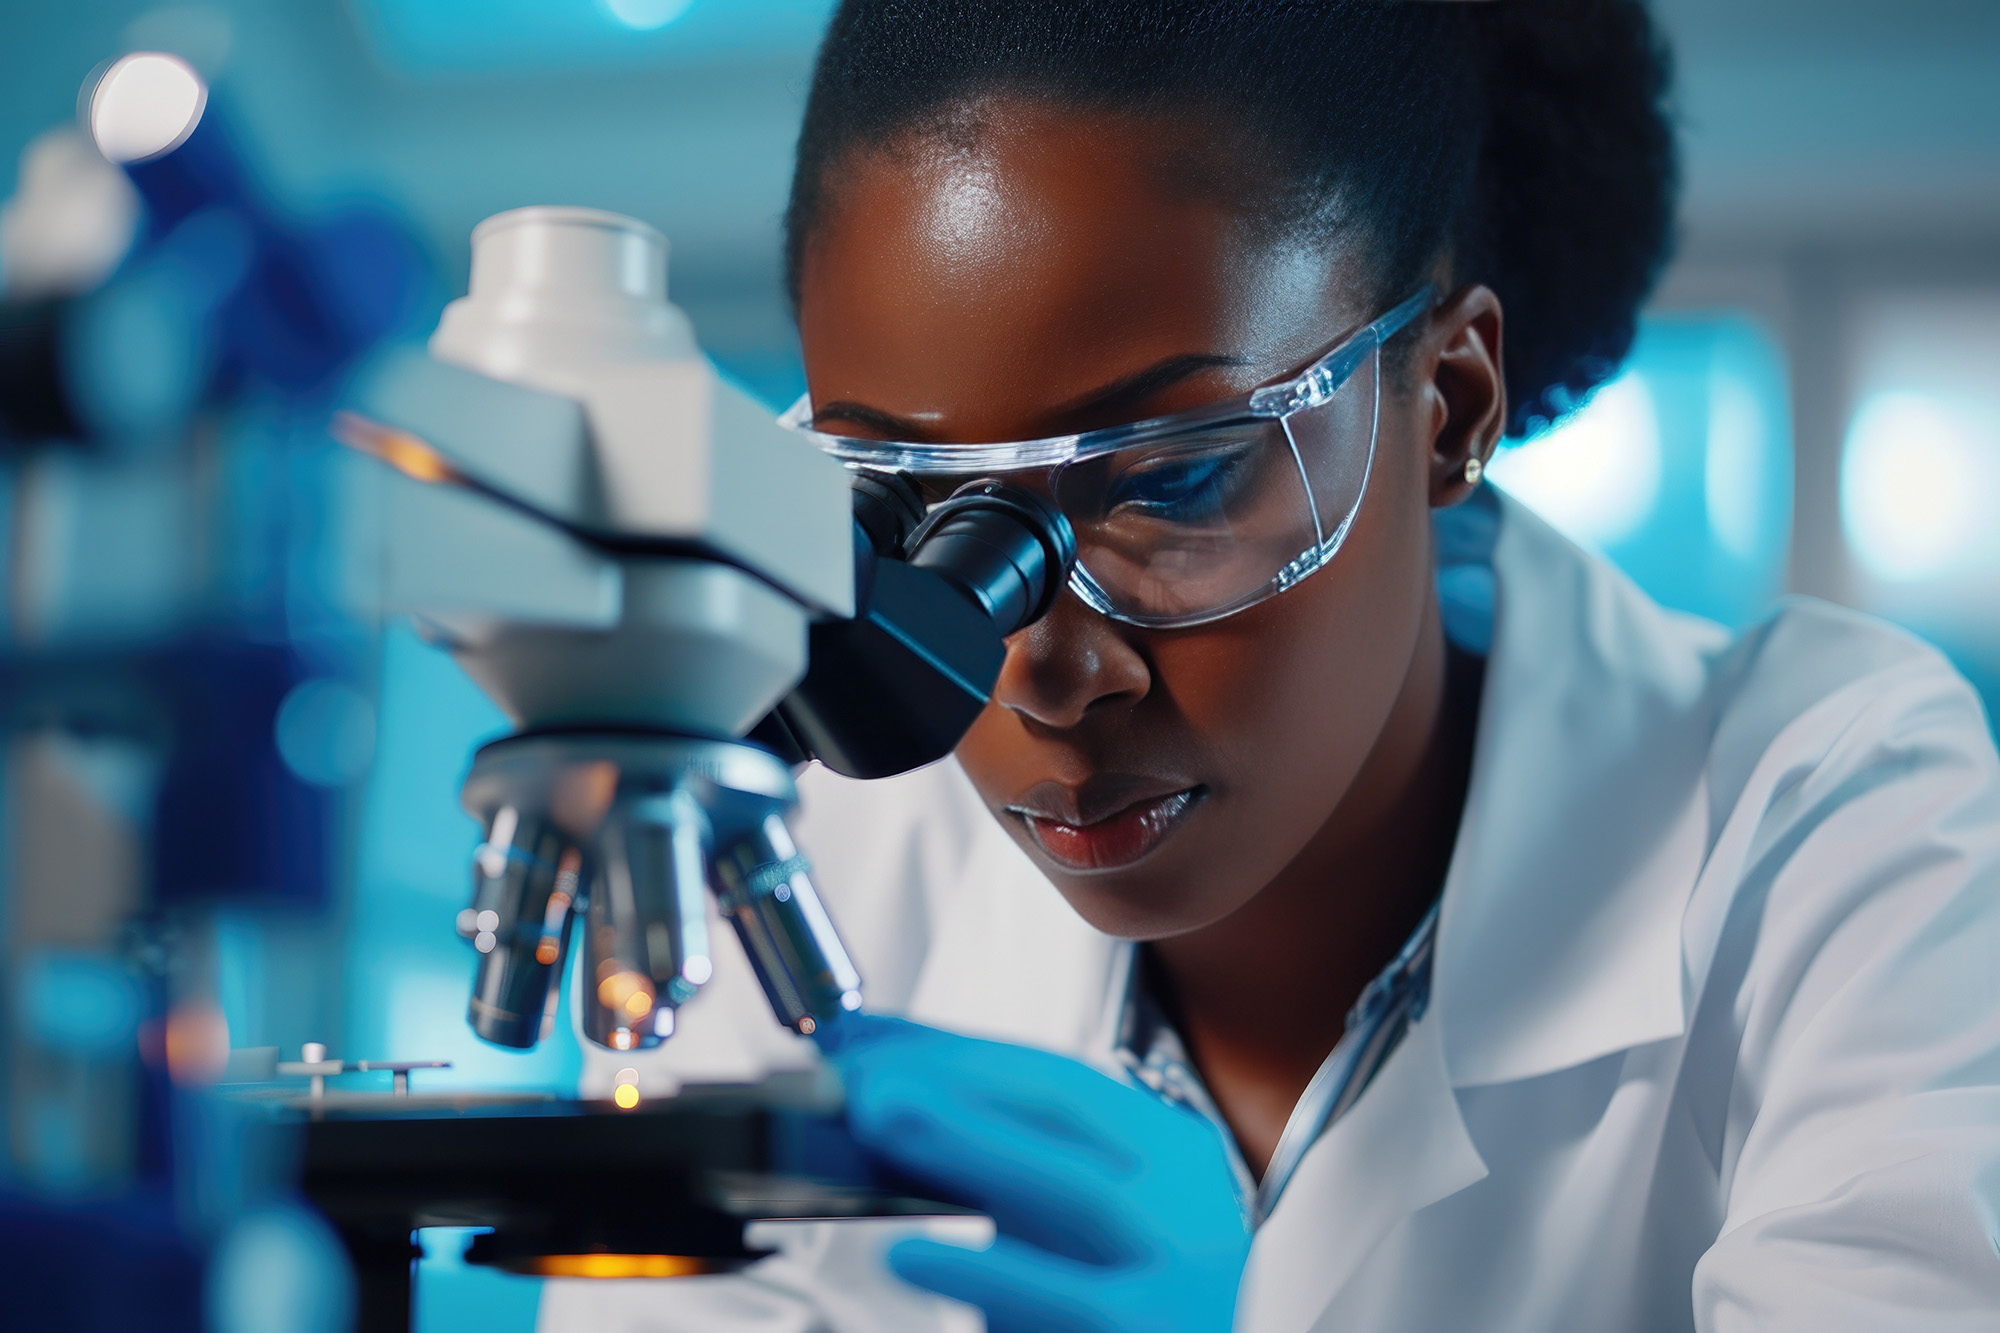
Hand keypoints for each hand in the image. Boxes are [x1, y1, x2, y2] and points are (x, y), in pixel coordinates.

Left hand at [817, 1014, 1249, 1332]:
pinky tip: (907, 1253)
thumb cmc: (1119, 1306)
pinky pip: (1064, 1294)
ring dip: (967, 1141)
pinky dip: (980, 1267)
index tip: (866, 1040)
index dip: (954, 1050)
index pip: (1054, 1079)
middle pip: (1066, 1108)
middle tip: (854, 1070)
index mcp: (1169, 1151)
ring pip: (1075, 1187)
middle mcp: (1188, 1193)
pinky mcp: (1153, 1326)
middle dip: (952, 1078)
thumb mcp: (1059, 1224)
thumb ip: (990, 1161)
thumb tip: (886, 1090)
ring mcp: (1184, 1262)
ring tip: (877, 1115)